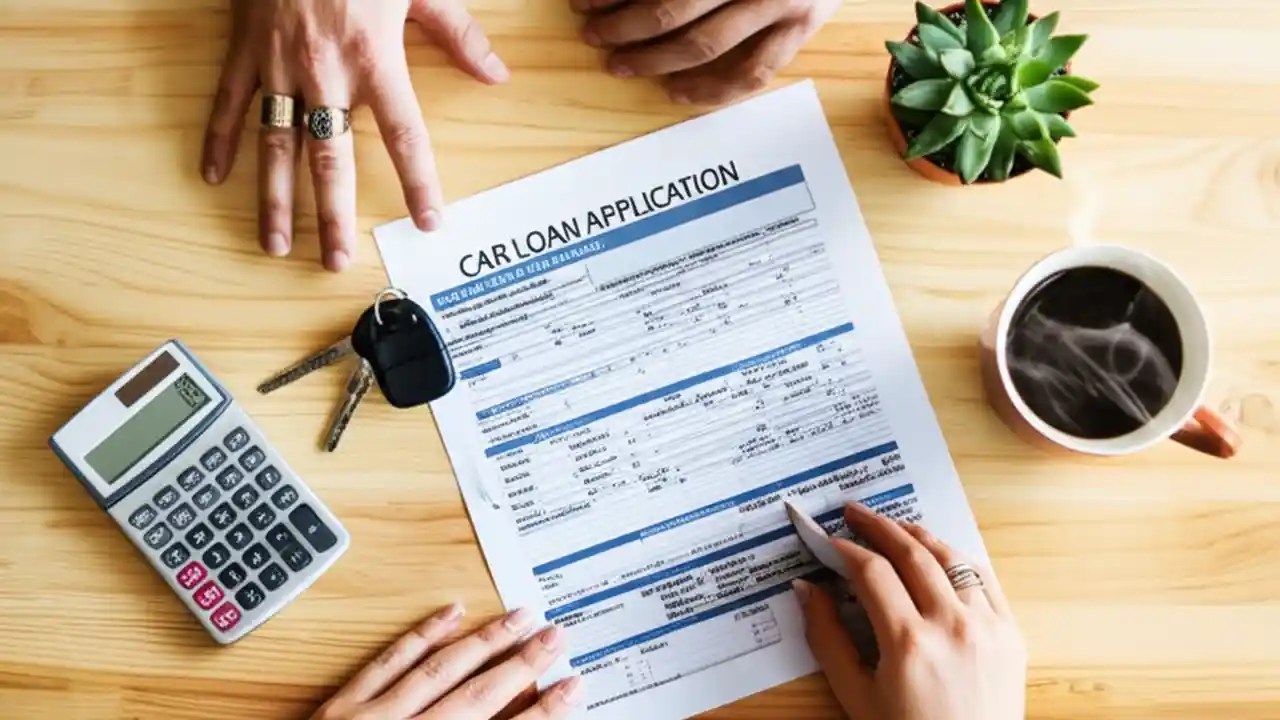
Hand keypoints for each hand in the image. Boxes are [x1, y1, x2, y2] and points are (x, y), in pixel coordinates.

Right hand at [202, 0, 509, 271]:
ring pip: (275, 145)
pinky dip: (218, 139)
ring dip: (275, 198)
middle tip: (333, 261)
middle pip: (329, 158)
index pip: (404, 135)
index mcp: (374, 59)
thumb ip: (458, 33)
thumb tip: (496, 74)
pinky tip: (214, 177)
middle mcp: (324, 71)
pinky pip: (228, 103)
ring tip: (275, 243)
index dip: (418, 182)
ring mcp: (278, 64)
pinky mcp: (244, 49)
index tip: (427, 221)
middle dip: (332, 214)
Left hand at [313, 603, 580, 718]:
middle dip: (522, 664)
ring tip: (518, 617)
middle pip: (477, 695)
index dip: (544, 711)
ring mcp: (371, 719)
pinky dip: (422, 635)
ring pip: (439, 670)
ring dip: (483, 641)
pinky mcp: (342, 707)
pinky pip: (388, 661)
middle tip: (556, 637)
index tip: (572, 687)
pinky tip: (449, 612)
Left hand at [573, 0, 836, 104]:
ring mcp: (780, 1)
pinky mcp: (801, 28)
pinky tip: (677, 93)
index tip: (582, 3)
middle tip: (593, 36)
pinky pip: (752, 73)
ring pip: (704, 43)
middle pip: (671, 8)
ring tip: (622, 65)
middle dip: (623, 26)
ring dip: (654, 60)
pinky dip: (711, 90)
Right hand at [794, 503, 1026, 719]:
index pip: (872, 572)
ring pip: (951, 558)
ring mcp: (988, 626)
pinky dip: (957, 558)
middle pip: (912, 553)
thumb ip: (827, 638)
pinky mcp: (1011, 633)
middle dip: (878, 526)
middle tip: (854, 513)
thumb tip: (806, 588)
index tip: (829, 540)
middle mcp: (952, 626)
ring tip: (894, 526)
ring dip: (918, 535)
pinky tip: (939, 553)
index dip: (845, 549)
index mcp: (909, 643)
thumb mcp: (856, 695)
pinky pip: (984, 578)